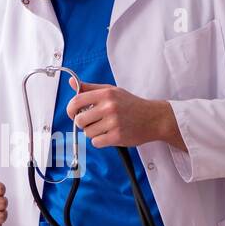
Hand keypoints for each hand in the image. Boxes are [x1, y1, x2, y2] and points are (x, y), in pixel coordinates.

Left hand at [66, 76, 183, 149]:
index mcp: (106, 94)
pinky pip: (96, 142)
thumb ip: (90, 88)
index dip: (71, 110)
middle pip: (79, 120)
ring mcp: (113, 122)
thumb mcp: (112, 91)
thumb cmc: (131, 104)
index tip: (74, 114)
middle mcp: (109, 107)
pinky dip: (100, 141)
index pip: (76, 101)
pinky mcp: (117, 137)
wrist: (154, 118)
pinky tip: (109, 135)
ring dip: (93, 133)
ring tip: (105, 128)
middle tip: (92, 122)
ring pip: (87, 133)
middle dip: (82, 124)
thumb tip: (71, 83)